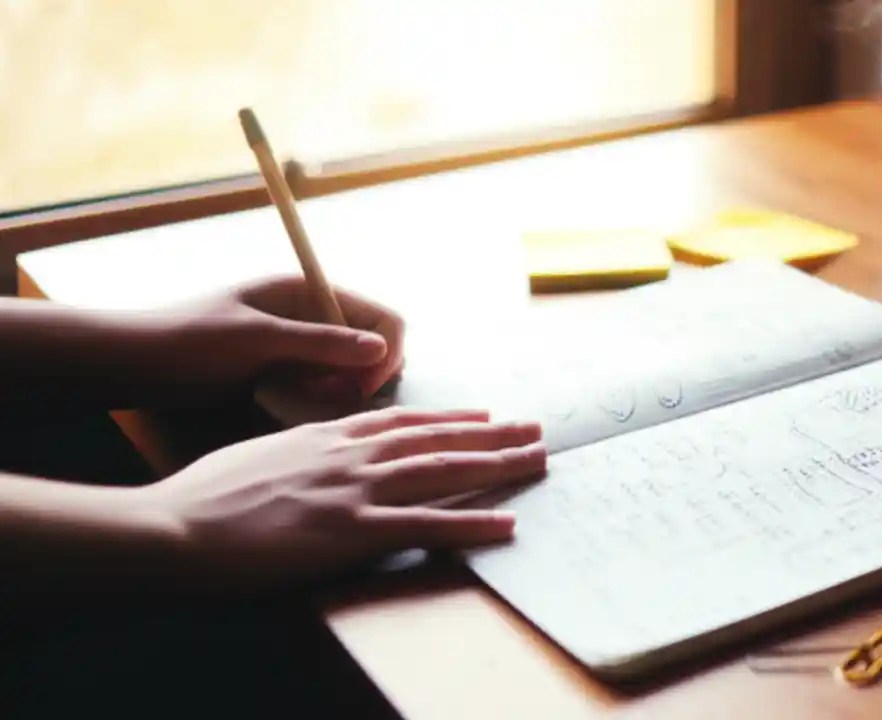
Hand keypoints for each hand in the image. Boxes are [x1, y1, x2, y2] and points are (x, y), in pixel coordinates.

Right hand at [139, 408, 544, 590]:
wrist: (173, 527)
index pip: (400, 420)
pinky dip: (472, 524)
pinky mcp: (351, 531)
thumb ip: (295, 455)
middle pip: (434, 438)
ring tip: (539, 460)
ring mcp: (353, 490)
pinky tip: (507, 524)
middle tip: (534, 427)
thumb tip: (311, 458)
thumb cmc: (202, 498)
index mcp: (323, 436)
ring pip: (442, 471)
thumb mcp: (255, 458)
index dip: (447, 418)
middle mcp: (348, 454)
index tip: (481, 415)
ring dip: (498, 465)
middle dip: (490, 433)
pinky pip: (426, 527)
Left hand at [156, 275, 404, 401]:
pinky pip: (326, 383)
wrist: (134, 364)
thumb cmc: (190, 340)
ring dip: (346, 387)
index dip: (385, 351)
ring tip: (314, 400)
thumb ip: (321, 343)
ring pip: (352, 367)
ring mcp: (299, 343)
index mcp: (308, 292)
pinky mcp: (285, 370)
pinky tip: (300, 404)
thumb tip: (382, 348)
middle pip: (372, 343)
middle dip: (368, 373)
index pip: (379, 317)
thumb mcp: (258, 340)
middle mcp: (311, 314)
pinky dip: (325, 396)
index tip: (365, 387)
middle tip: (340, 399)